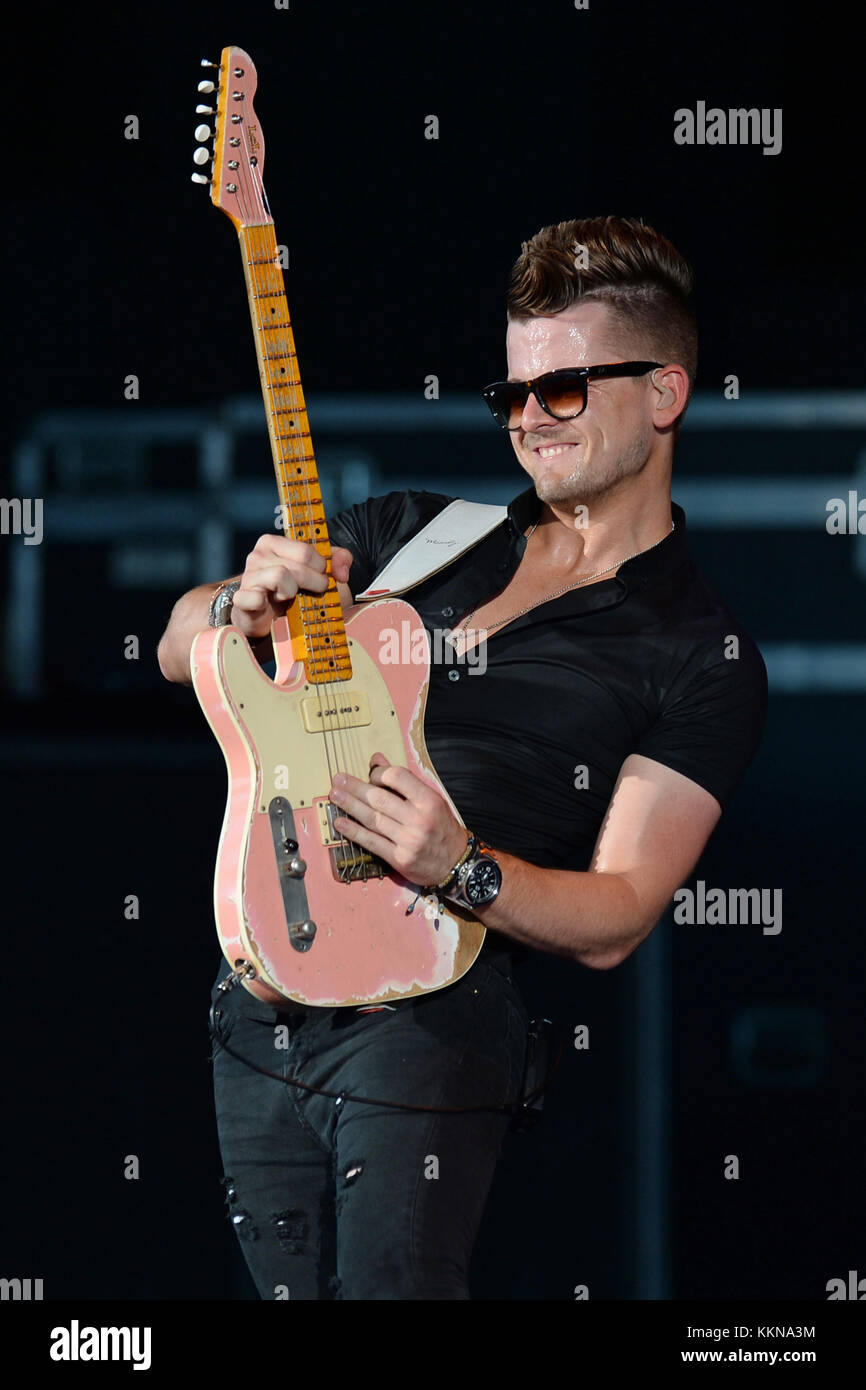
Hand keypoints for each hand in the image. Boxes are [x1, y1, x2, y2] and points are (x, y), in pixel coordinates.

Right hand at [229, 534, 353, 641]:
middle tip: (317, 592)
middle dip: (313, 582)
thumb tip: (341, 570)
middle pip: (296, 567)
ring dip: (292, 593)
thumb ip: (338, 560)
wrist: (268, 617)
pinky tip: (268, 606)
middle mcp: (257, 556)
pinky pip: (254, 598)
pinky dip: (266, 604)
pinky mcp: (241, 599)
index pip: (305, 550)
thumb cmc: (295, 590)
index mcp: (273, 543)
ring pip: (279, 577)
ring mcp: (248, 577)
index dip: (321, 567)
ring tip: (290, 598)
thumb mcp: (320, 572)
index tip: (323, 576)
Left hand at [330, 754, 468, 886]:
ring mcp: (408, 840)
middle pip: (379, 799)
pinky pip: (371, 842)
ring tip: (334, 796)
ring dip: (350, 806)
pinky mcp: (399, 859)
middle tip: (337, 780)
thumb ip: (403, 781)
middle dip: (355, 788)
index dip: (379, 774)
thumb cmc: (442, 827)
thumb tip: (377, 760)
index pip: (397, 778)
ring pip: (372, 819)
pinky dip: (353, 832)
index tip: (370, 775)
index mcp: (429, 800)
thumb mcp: (430, 800)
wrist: (457, 862)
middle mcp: (419, 819)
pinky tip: (340, 823)